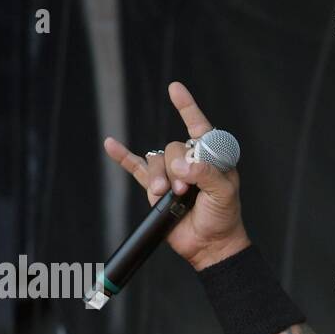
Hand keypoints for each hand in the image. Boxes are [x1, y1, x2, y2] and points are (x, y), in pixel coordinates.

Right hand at [102, 82, 249, 270]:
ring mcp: (171, 175)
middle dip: (176, 169)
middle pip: (173, 148)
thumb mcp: (224, 193)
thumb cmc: (223, 217)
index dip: (187, 108)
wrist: (209, 245)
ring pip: (156, 162)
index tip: (175, 89)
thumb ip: (206, 175)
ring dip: (159, 177)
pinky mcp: (155, 189)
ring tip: (168, 195)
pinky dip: (123, 156)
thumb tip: (181, 167)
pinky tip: (110, 144)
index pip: (199, 128)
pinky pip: (136, 168)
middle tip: (185, 190)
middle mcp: (190, 162)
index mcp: (211, 158)